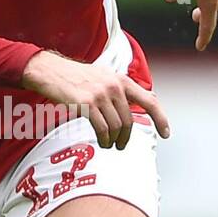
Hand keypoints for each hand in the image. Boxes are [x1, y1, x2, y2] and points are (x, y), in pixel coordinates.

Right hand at [20, 49, 169, 148]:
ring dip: (114, 140)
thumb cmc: (78, 77)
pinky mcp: (86, 104)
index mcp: (122, 80)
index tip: (166, 133)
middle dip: (126, 137)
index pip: (149, 100)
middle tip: (121, 145)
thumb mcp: (106, 76)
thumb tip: (151, 97)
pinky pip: (102, 129)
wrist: (51, 71)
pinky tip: (102, 142)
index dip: (161, 118)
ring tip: (109, 144)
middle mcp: (114, 86)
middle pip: (129, 121)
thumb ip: (126, 89)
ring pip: (116, 127)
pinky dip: (104, 140)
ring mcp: (100, 94)